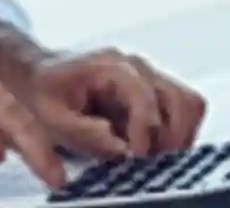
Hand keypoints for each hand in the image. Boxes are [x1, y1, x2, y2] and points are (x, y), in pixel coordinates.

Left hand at [18, 49, 207, 157]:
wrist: (39, 75)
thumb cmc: (44, 93)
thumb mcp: (51, 116)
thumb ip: (84, 133)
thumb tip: (119, 146)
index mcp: (111, 66)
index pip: (144, 95)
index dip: (144, 130)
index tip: (136, 157)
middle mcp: (137, 67)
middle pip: (180, 98)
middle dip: (171, 137)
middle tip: (151, 163)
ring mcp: (149, 77)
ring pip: (189, 103)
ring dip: (179, 136)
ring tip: (156, 158)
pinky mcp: (155, 92)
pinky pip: (184, 110)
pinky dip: (178, 133)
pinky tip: (154, 149)